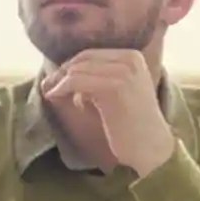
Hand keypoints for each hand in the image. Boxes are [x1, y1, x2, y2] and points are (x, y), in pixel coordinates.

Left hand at [42, 50, 175, 175]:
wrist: (150, 147)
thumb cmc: (130, 124)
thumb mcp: (115, 92)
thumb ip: (96, 78)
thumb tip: (62, 70)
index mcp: (132, 56)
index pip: (91, 53)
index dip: (70, 66)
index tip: (56, 80)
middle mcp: (130, 59)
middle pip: (83, 59)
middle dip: (62, 72)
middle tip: (49, 87)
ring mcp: (125, 72)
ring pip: (77, 69)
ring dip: (60, 82)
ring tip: (53, 94)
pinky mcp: (115, 87)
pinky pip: (77, 81)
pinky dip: (62, 88)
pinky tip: (54, 97)